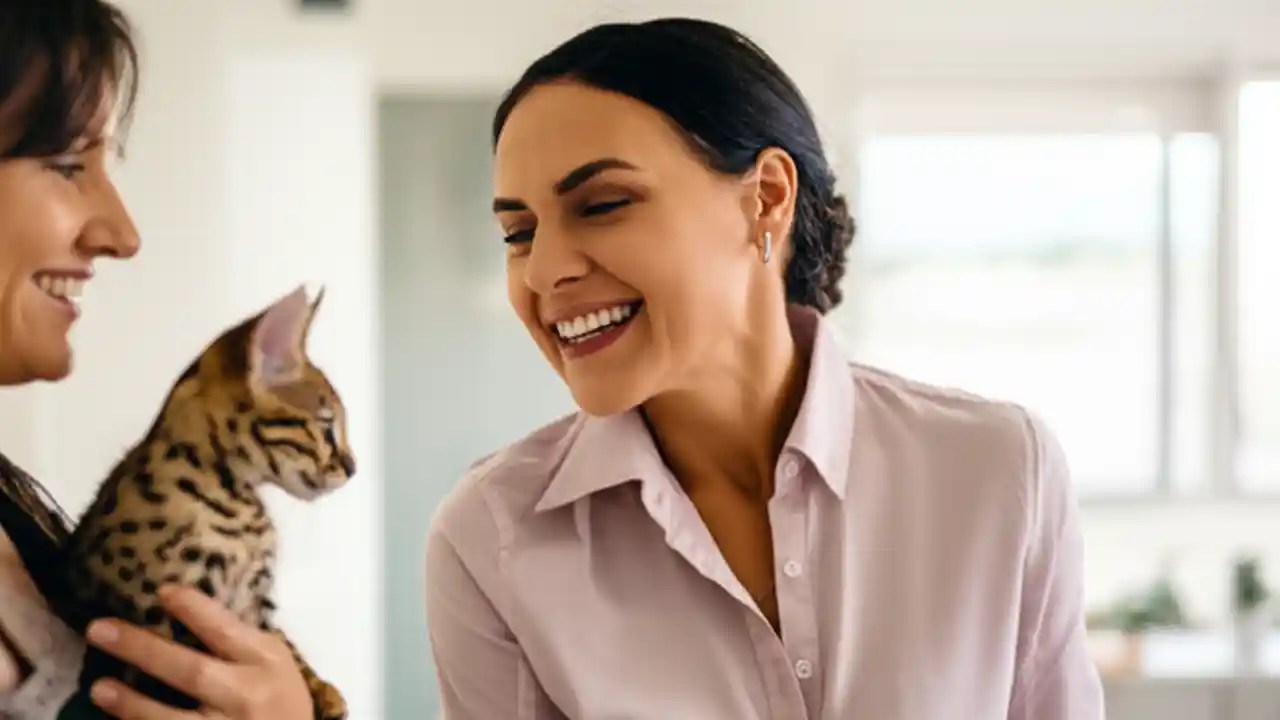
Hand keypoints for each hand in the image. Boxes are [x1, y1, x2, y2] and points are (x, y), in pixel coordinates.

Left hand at [85, 585, 312, 719]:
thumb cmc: (280, 700)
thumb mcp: (275, 664)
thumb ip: (238, 644)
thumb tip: (183, 612)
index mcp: (266, 662)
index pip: (225, 630)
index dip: (193, 610)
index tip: (162, 591)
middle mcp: (247, 695)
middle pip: (191, 671)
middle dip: (142, 650)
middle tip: (98, 629)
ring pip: (173, 719)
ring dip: (132, 704)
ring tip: (99, 688)